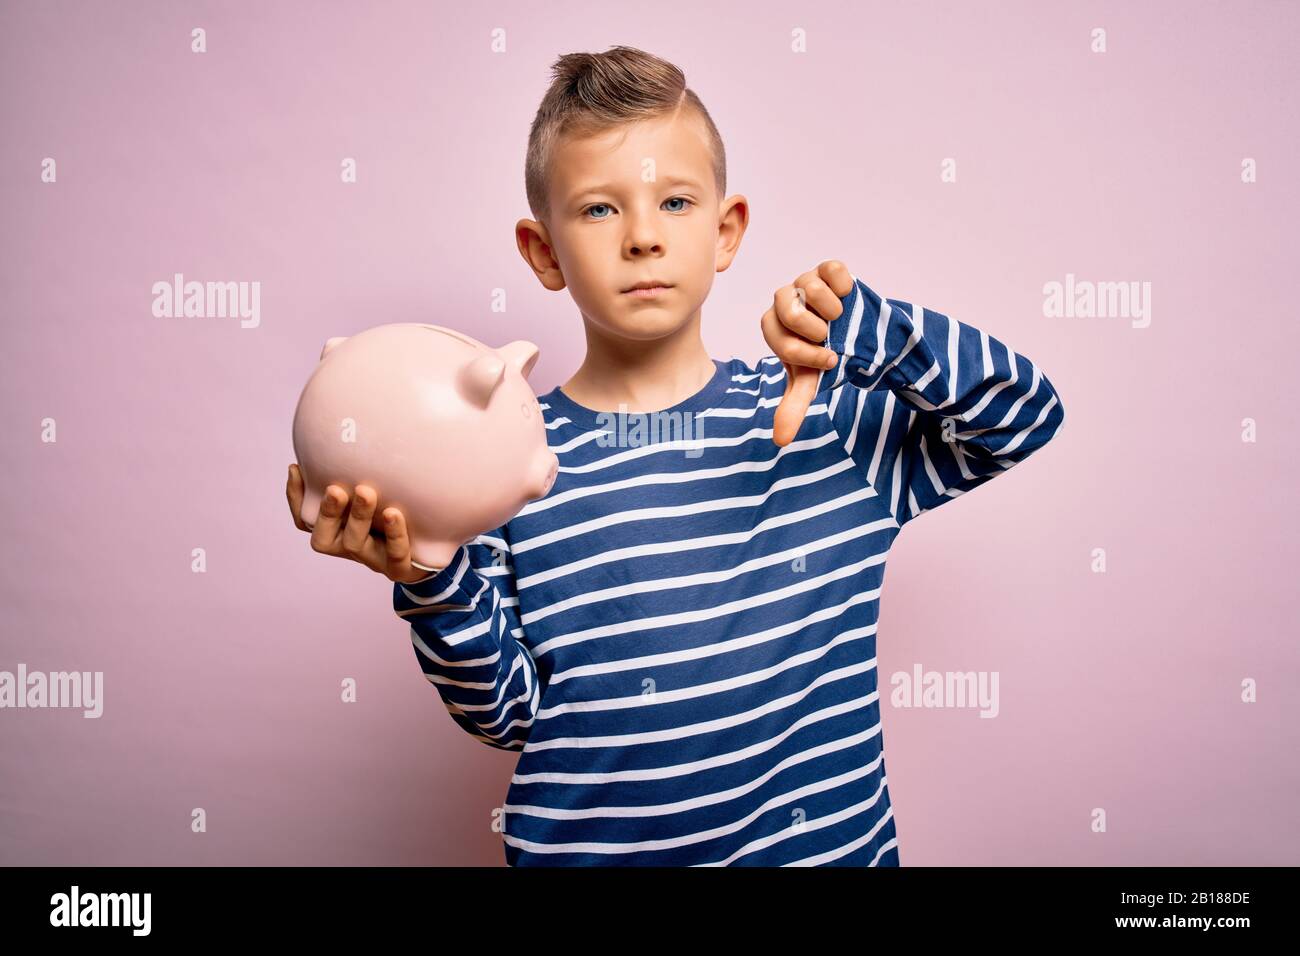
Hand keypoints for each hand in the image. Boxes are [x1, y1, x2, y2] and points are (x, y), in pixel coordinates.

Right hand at [286, 463, 433, 584]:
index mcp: (338, 530)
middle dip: (327, 512)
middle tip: (335, 489)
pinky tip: (394, 513)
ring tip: (366, 492)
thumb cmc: (401, 511)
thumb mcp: (382, 488)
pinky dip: (394, 534)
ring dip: (358, 517)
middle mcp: (350, 547)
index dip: (297, 498)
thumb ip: (363, 469)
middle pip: (324, 538)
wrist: (435, 547)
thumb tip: (354, 428)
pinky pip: (396, 555)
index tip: (297, 467)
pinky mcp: (401, 568)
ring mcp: (374, 559)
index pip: (307, 518)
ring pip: (355, 544)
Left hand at [760, 259, 855, 446]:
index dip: (806, 354)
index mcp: (773, 326)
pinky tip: (847, 298)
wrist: (859, 336)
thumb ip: (793, 406)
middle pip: (788, 310)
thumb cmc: (827, 357)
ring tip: (840, 318)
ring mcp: (805, 281)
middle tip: (830, 337)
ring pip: (810, 287)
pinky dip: (842, 286)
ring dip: (832, 310)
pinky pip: (832, 269)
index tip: (829, 361)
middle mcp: (784, 300)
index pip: (777, 338)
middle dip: (816, 331)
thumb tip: (780, 441)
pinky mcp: (828, 269)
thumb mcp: (810, 382)